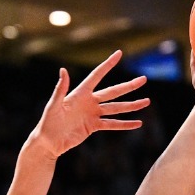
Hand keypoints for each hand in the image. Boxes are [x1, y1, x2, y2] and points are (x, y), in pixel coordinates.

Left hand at [29, 52, 148, 156]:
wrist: (48, 142)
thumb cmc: (48, 122)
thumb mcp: (54, 105)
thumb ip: (60, 89)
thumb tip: (63, 70)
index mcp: (80, 93)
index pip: (97, 75)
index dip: (108, 65)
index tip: (119, 53)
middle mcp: (89, 101)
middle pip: (113, 92)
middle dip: (129, 86)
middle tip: (144, 79)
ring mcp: (93, 114)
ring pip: (116, 108)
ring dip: (131, 105)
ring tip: (146, 102)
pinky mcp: (94, 126)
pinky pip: (112, 124)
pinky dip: (125, 124)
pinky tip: (137, 123)